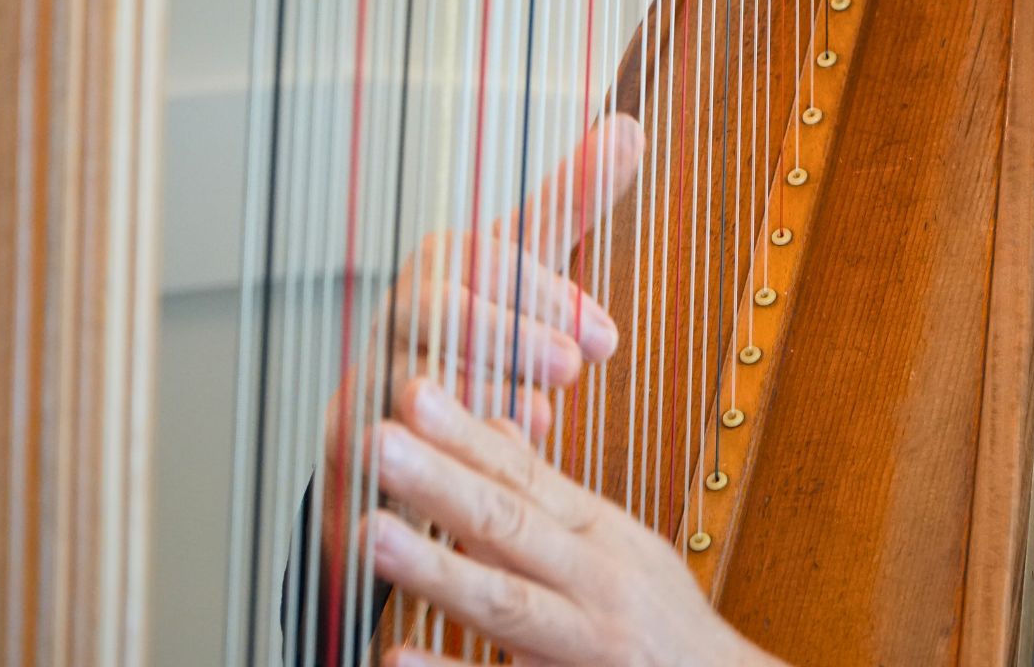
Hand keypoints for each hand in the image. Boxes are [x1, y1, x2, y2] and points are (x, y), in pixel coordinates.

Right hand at [319, 116, 645, 570]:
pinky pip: (391, 451)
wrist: (405, 413)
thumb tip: (628, 124)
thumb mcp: (526, 266)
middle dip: (508, 336)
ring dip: (480, 400)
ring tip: (535, 417)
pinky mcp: (354, 447)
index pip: (485, 262)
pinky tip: (494, 461)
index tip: (606, 338)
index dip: (547, 296)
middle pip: (436, 311)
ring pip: (413, 384)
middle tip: (572, 365)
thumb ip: (571, 203)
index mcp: (442, 267)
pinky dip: (445, 456)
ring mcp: (370, 375)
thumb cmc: (476, 329)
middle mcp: (400, 314)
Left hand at [363, 378, 781, 666]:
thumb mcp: (618, 542)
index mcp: (597, 533)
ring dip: (437, 566)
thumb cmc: (662, 620)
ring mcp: (583, 644)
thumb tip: (493, 427)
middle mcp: (593, 580)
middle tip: (376, 440)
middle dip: (440, 481)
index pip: (523, 473)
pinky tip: (396, 655)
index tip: (412, 392)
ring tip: (371, 532)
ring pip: (505, 602)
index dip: (464, 434)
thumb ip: (549, 494)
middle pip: (508, 524)